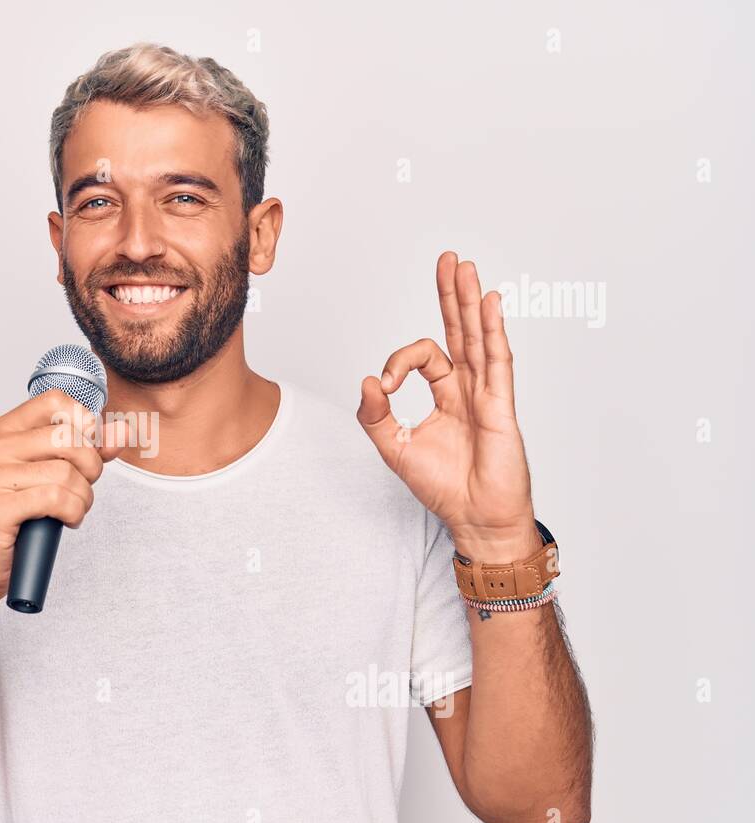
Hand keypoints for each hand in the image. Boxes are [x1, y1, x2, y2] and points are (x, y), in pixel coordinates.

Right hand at [0, 389, 129, 608]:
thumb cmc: (18, 517)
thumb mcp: (54, 474)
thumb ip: (89, 449)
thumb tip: (122, 429)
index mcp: (3, 431)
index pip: (55, 401)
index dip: (84, 424)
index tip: (86, 451)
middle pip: (67, 437)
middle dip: (90, 467)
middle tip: (82, 488)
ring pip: (66, 472)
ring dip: (83, 497)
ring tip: (72, 509)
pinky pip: (55, 499)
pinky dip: (73, 512)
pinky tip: (66, 521)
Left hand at [356, 251, 541, 562]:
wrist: (475, 518)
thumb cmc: (443, 488)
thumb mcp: (393, 448)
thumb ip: (374, 414)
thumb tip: (366, 379)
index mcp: (445, 395)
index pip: (424, 356)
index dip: (398, 363)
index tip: (382, 386)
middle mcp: (468, 388)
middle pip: (458, 330)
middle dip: (450, 295)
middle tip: (447, 260)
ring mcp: (487, 394)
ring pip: (477, 337)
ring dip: (469, 301)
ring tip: (463, 267)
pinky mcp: (500, 406)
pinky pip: (497, 361)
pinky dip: (491, 330)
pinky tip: (488, 303)